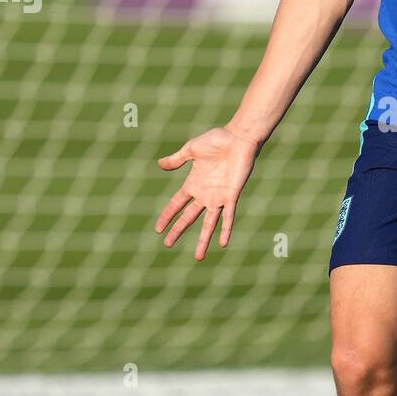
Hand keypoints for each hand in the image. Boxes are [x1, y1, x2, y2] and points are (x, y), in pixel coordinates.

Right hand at [155, 125, 260, 259]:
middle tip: (167, 245)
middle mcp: (205, 194)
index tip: (158, 229)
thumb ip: (176, 160)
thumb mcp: (191, 150)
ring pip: (208, 224)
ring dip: (203, 240)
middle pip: (188, 217)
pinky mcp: (231, 196)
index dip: (167, 216)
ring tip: (198, 257)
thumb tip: (159, 164)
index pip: (176, 204)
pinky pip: (228, 217)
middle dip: (178, 231)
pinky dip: (225, 230)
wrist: (238, 138)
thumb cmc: (217, 140)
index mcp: (193, 184)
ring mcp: (218, 197)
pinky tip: (222, 243)